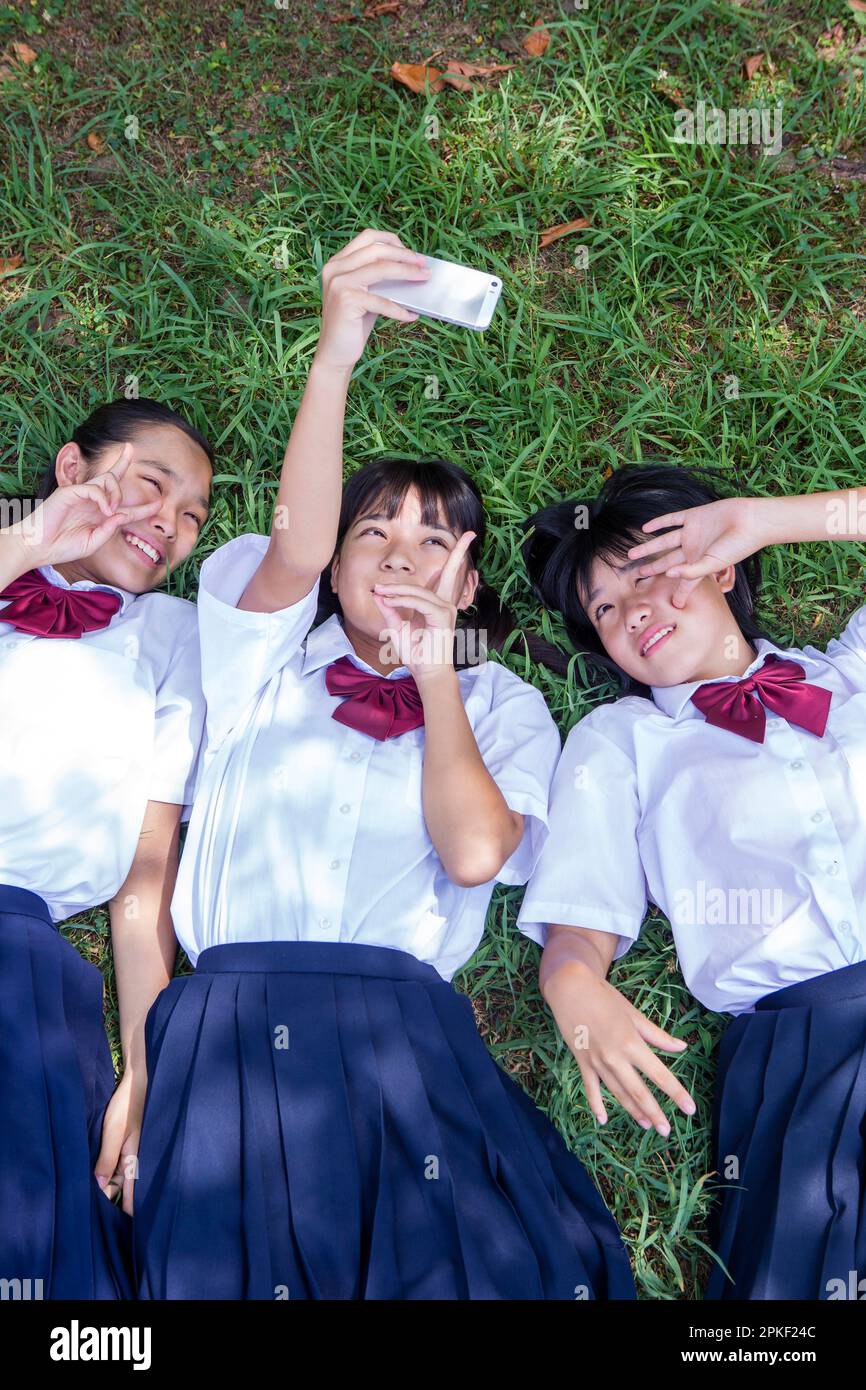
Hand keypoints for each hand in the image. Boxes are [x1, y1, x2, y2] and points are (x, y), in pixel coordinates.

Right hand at [14, 443, 161, 569]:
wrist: (38, 548)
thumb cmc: (63, 547)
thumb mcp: (93, 543)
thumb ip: (109, 530)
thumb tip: (122, 515)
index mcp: (98, 514)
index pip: (123, 506)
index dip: (142, 506)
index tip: (159, 504)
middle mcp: (91, 501)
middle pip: (111, 477)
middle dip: (123, 462)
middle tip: (131, 449)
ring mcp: (80, 495)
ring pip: (105, 480)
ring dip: (115, 493)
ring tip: (112, 510)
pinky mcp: (69, 492)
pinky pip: (92, 488)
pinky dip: (102, 497)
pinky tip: (104, 510)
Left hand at [94, 1069, 144, 1216]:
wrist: (134, 1084)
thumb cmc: (125, 1108)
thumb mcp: (113, 1134)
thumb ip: (107, 1160)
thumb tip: (100, 1188)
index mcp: (133, 1158)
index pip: (130, 1191)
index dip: (127, 1208)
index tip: (127, 1228)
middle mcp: (131, 1156)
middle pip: (123, 1185)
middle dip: (115, 1200)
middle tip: (106, 1221)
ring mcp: (127, 1149)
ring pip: (118, 1175)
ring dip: (110, 1186)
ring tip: (100, 1204)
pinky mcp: (122, 1142)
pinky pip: (115, 1163)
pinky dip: (109, 1172)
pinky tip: (102, 1178)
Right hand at [313, 227, 429, 371]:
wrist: (335, 353)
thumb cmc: (354, 324)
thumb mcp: (367, 295)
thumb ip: (380, 279)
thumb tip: (413, 269)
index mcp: (338, 262)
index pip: (367, 237)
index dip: (392, 240)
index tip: (411, 253)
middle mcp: (335, 268)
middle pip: (377, 250)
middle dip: (405, 256)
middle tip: (424, 265)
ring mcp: (338, 283)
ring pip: (381, 269)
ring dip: (408, 273)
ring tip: (424, 279)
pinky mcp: (346, 300)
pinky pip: (382, 300)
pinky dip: (399, 309)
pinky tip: (411, 315)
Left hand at [372, 530, 475, 681]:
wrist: (426, 673)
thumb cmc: (416, 654)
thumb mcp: (396, 628)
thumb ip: (390, 609)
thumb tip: (379, 593)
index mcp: (437, 604)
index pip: (444, 577)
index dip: (453, 558)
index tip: (450, 546)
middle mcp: (445, 604)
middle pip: (451, 572)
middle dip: (459, 552)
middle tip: (470, 535)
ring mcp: (446, 610)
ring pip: (419, 591)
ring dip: (397, 591)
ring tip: (379, 592)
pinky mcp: (443, 617)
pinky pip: (420, 602)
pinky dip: (402, 600)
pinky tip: (388, 600)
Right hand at [544, 961, 695, 1136]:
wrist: (570, 989)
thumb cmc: (605, 998)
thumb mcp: (634, 1014)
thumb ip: (658, 1035)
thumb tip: (682, 1047)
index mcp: (632, 1043)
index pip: (659, 1074)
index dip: (676, 1093)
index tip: (690, 1109)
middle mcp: (615, 1057)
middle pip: (639, 1091)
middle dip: (655, 1112)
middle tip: (666, 1130)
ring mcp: (597, 1062)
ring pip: (618, 1093)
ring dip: (633, 1111)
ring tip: (647, 1126)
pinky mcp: (582, 1063)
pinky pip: (591, 1088)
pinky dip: (596, 1105)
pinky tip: (602, 1120)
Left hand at [626, 496, 761, 608]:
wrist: (750, 521)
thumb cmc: (736, 547)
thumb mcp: (713, 563)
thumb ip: (692, 571)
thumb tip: (669, 575)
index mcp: (700, 564)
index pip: (684, 582)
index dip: (678, 593)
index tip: (671, 604)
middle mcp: (693, 550)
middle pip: (668, 561)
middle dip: (653, 568)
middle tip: (637, 575)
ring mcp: (692, 533)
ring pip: (664, 541)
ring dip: (648, 547)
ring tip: (631, 554)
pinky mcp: (693, 516)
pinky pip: (671, 519)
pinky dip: (658, 523)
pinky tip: (646, 528)